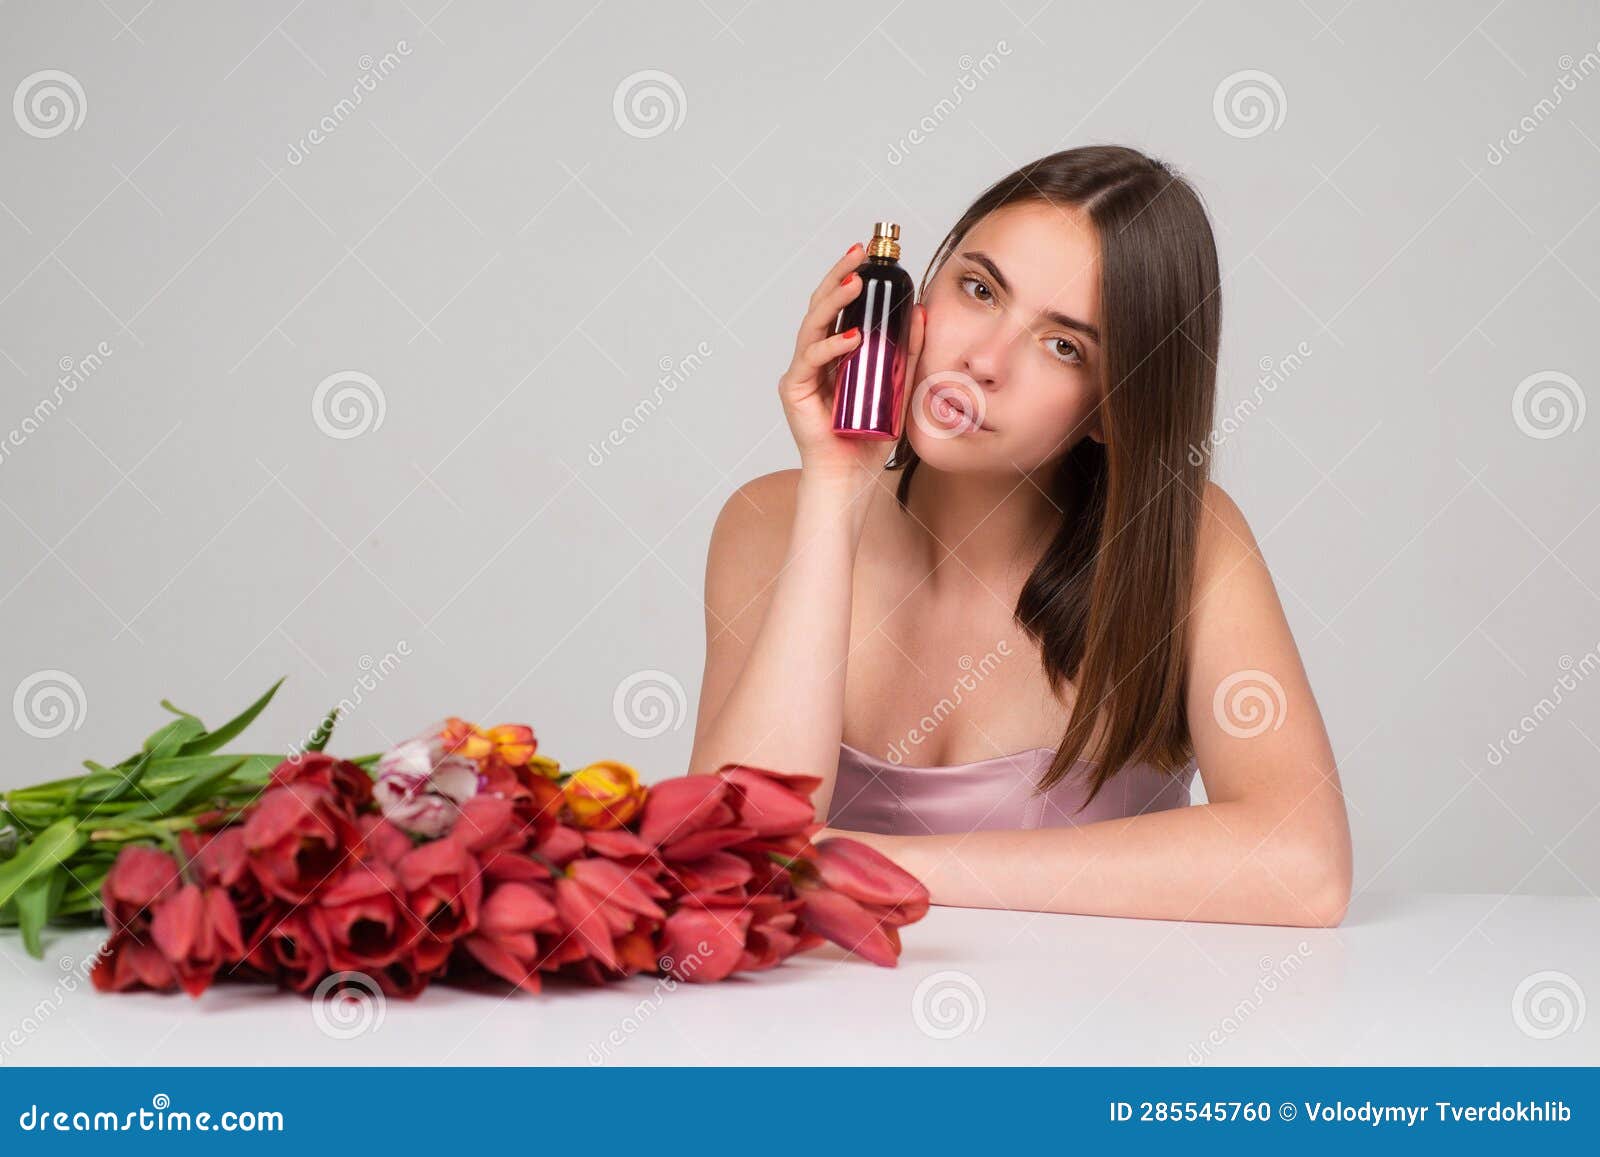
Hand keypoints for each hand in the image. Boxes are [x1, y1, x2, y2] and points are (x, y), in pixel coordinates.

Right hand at [778, 243, 925, 485]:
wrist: (852, 474)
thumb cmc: (870, 435)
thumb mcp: (899, 383)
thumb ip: (906, 350)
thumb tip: (921, 311)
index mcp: (835, 351)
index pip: (839, 305)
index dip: (850, 277)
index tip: (869, 254)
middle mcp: (815, 356)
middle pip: (822, 306)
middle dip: (839, 276)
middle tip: (859, 255)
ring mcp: (803, 371)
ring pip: (813, 325)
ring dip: (834, 300)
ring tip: (856, 283)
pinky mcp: (795, 390)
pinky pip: (811, 361)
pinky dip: (831, 347)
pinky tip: (851, 338)